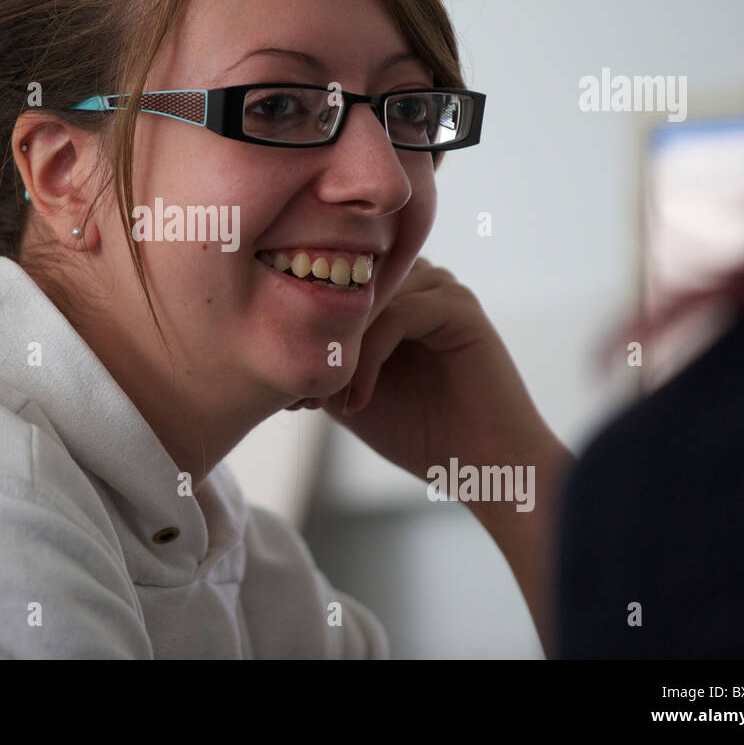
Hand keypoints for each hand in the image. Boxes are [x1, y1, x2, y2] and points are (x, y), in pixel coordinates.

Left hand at [290, 256, 554, 482]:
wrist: (477, 465)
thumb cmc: (415, 430)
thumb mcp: (346, 388)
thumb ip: (318, 354)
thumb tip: (266, 339)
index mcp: (393, 292)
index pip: (332, 281)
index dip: (300, 328)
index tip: (280, 386)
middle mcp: (417, 279)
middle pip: (345, 284)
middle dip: (313, 338)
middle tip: (296, 395)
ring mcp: (440, 288)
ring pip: (367, 298)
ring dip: (337, 349)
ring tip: (321, 400)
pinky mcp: (459, 307)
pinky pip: (398, 315)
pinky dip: (369, 358)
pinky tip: (357, 403)